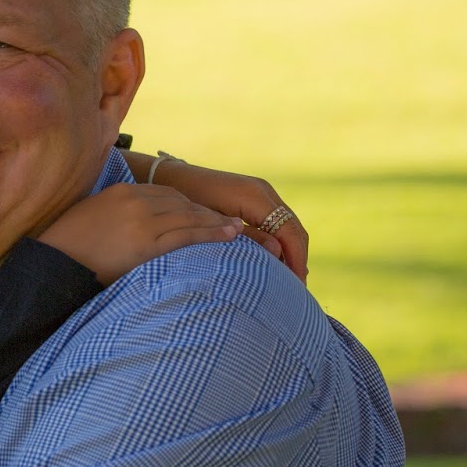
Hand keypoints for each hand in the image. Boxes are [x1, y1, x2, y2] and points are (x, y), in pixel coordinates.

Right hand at [37, 183, 241, 283]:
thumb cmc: (65, 250)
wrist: (50, 264)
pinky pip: (187, 236)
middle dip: (207, 212)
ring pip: (189, 217)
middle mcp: (133, 202)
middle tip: (228, 222)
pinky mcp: (145, 245)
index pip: (164, 193)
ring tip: (237, 230)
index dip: (188, 204)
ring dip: (216, 223)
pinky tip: (230, 236)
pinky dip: (212, 235)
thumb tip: (128, 230)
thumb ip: (113, 216)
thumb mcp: (90, 219)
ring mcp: (141, 222)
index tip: (204, 213)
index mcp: (119, 192)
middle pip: (181, 202)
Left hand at [141, 158, 308, 282]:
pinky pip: (277, 221)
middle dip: (298, 258)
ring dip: (291, 251)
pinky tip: (277, 261)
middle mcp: (263, 191)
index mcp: (256, 197)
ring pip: (288, 225)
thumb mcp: (212, 226)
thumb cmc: (185, 203)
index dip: (297, 260)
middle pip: (293, 229)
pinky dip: (281, 241)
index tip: (298, 286)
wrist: (168, 178)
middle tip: (297, 289)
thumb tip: (278, 254)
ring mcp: (260, 192)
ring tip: (289, 280)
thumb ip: (245, 239)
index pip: (290, 232)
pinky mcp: (254, 196)